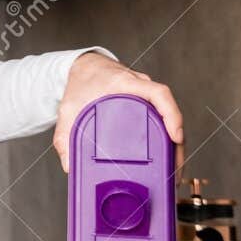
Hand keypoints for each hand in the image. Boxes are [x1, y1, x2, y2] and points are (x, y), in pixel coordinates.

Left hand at [53, 52, 183, 172]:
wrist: (85, 67)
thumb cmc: (81, 83)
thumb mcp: (69, 108)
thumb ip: (64, 136)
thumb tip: (68, 166)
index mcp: (126, 83)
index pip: (158, 93)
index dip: (171, 114)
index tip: (176, 136)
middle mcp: (142, 88)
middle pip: (169, 114)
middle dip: (176, 144)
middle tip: (175, 170)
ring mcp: (147, 97)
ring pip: (168, 120)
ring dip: (175, 145)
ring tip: (174, 172)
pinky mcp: (147, 105)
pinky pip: (162, 121)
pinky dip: (167, 140)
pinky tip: (167, 160)